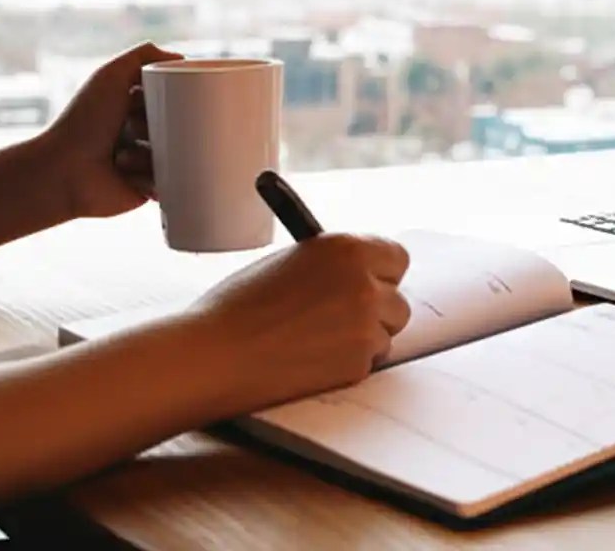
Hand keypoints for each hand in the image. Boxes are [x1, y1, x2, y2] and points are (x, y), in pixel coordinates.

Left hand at [39, 42, 181, 218]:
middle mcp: (138, 133)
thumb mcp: (111, 75)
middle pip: (177, 125)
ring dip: (153, 154)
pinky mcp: (149, 188)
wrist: (64, 172)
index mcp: (130, 107)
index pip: (169, 97)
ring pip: (176, 153)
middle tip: (133, 128)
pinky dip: (154, 178)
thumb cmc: (83, 121)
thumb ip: (143, 55)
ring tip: (123, 157)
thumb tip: (181, 57)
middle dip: (162, 125)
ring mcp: (144, 162)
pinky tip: (130, 177)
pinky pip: (173, 181)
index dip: (167, 96)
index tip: (152, 99)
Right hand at [183, 234, 411, 416]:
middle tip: (343, 317)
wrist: (216, 354)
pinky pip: (367, 362)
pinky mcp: (357, 365)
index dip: (381, 272)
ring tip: (317, 340)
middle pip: (398, 300)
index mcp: (346, 249)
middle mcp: (364, 285)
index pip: (397, 257)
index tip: (369, 281)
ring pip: (385, 333)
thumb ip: (331, 265)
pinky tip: (310, 359)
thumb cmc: (238, 306)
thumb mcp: (290, 261)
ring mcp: (365, 327)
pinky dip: (346, 363)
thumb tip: (358, 275)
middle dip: (376, 309)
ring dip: (362, 338)